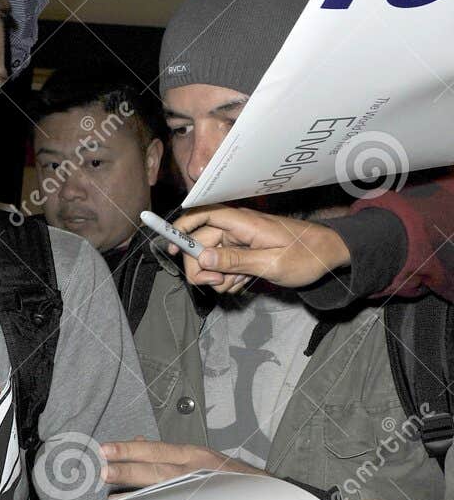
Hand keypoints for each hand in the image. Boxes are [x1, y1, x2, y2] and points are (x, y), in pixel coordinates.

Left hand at [98, 438, 257, 488]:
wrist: (272, 497)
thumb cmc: (232, 479)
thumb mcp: (202, 459)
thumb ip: (169, 454)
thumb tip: (139, 442)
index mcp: (194, 455)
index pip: (157, 450)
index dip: (131, 449)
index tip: (107, 449)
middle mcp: (197, 469)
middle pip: (156, 468)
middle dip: (128, 468)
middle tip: (103, 470)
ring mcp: (202, 489)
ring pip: (164, 488)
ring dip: (135, 491)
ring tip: (109, 494)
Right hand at [175, 207, 350, 294]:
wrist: (329, 255)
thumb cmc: (306, 256)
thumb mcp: (271, 263)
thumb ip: (236, 260)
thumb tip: (203, 257)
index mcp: (243, 223)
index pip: (202, 215)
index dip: (181, 229)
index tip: (170, 249)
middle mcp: (237, 228)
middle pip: (200, 243)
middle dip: (202, 267)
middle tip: (218, 283)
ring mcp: (240, 240)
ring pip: (210, 258)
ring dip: (218, 276)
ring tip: (240, 283)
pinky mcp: (243, 251)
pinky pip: (224, 265)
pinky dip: (229, 278)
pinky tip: (244, 282)